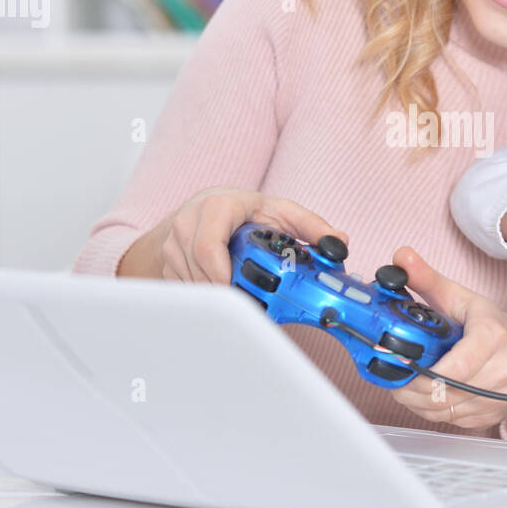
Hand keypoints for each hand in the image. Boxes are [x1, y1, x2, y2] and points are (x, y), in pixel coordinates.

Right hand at [155, 188, 346, 283]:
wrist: (204, 210)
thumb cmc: (244, 211)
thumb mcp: (280, 212)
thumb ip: (312, 227)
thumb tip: (339, 243)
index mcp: (217, 207)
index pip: (208, 244)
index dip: (221, 272)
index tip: (237, 290)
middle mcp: (189, 223)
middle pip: (200, 270)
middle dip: (225, 290)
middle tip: (247, 301)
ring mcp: (173, 244)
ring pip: (191, 284)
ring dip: (217, 296)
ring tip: (239, 294)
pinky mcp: (166, 263)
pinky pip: (184, 290)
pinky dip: (205, 298)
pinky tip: (222, 291)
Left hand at [388, 246, 506, 429]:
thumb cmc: (495, 329)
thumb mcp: (463, 299)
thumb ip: (428, 279)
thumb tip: (401, 257)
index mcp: (493, 337)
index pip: (457, 365)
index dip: (423, 370)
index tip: (400, 361)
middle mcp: (501, 370)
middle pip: (443, 391)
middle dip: (410, 386)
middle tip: (392, 373)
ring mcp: (497, 398)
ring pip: (442, 409)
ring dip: (415, 400)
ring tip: (405, 381)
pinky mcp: (490, 417)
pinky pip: (449, 419)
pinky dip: (429, 409)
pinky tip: (424, 392)